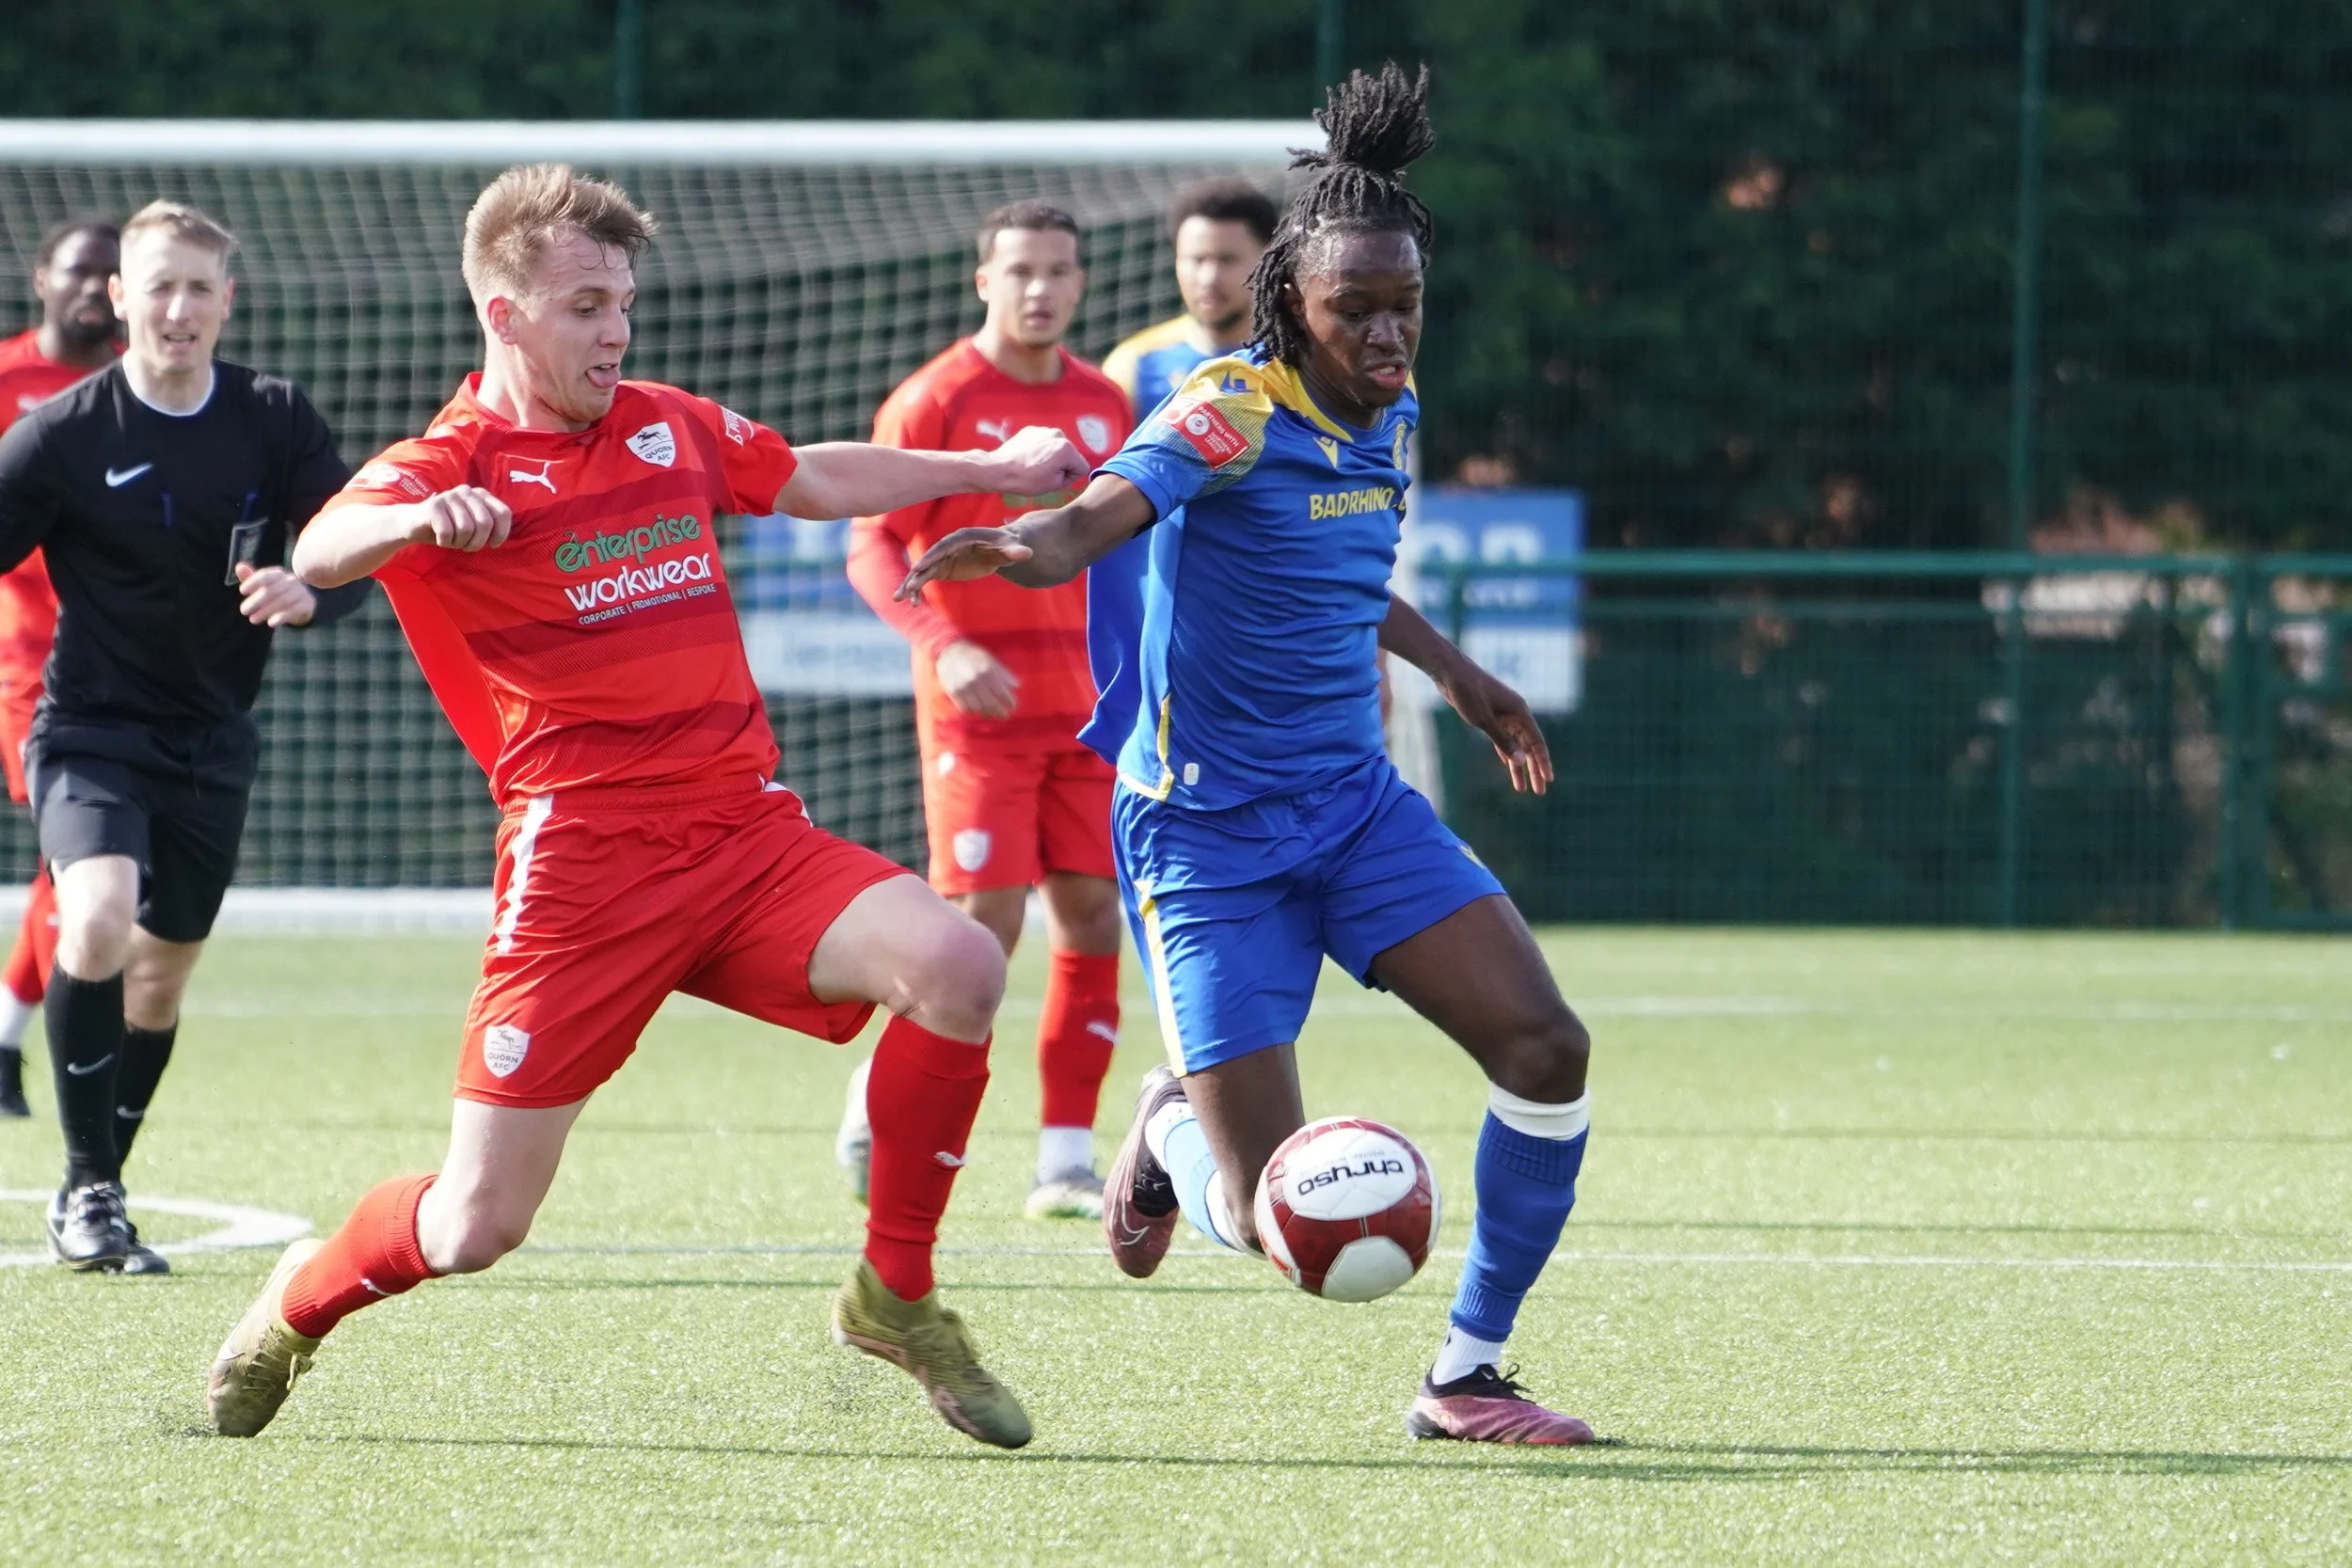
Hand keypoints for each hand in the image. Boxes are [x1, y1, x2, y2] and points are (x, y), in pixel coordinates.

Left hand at [236, 563, 317, 627]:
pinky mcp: (307, 604)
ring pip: (282, 601)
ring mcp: (300, 592)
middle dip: (256, 601)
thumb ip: (250, 577)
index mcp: (278, 574)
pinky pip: (294, 610)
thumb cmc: (277, 593)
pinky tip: (270, 623)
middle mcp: (291, 581)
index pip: (265, 575)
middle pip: (272, 590)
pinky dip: (281, 617)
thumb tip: (239, 567)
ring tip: (253, 620)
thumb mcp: (263, 585)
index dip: (252, 582)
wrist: (302, 604)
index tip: (241, 591)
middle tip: (243, 611)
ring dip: (265, 611)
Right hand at [410, 486, 511, 552]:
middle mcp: (467, 491)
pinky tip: (439, 538)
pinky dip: (444, 542)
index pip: (503, 512)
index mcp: (480, 495)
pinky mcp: (434, 506)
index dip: (501, 533)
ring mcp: (449, 496)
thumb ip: (489, 525)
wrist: (412, 524)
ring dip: (459, 543)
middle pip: (485, 523)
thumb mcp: (473, 526)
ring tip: (451, 540)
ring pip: (466, 529)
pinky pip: (447, 532)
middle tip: (467, 547)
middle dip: (477, 542)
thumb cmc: (448, 528)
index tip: (492, 544)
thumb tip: (502, 536)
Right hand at [899, 527, 1034, 604]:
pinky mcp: (942, 568)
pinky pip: (926, 579)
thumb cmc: (1008, 545)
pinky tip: (912, 604)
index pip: (945, 546)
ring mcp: (943, 557)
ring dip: (911, 583)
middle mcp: (948, 545)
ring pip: (923, 570)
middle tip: (905, 586)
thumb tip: (1027, 553)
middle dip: (916, 572)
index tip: (919, 567)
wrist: (1002, 549)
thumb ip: (1016, 551)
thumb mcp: (1012, 548)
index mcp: (963, 537)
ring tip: (899, 598)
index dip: (932, 556)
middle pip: (929, 558)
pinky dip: (918, 590)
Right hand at [934, 639, 1020, 718]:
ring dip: (987, 714)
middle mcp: (975, 680)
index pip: (1001, 692)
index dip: (1009, 701)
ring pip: (978, 708)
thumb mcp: (991, 659)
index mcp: (987, 671)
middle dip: (1000, 712)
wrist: (948, 651)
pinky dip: (973, 711)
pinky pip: (965, 708)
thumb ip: (1003, 673)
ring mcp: (963, 687)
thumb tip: (1017, 685)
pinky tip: (978, 710)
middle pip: (991, 703)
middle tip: (1005, 715)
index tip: (1013, 706)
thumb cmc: (973, 655)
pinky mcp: (953, 692)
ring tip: (992, 714)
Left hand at [982, 426, 1087, 496]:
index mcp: (1066, 448)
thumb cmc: (1027, 480)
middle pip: (1070, 454)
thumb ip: (1069, 476)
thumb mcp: (1053, 485)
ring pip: (1057, 446)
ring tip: (1035, 465)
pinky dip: (1040, 448)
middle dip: (1062, 464)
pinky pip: (1044, 441)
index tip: (1056, 480)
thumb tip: (1069, 470)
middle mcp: (1058, 434)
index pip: (1081, 466)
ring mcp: (1044, 430)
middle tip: (1044, 473)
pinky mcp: (1031, 429)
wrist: (999, 469)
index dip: (1071, 477)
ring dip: (1051, 455)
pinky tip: (1028, 457)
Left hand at [1437, 657, 1553, 794]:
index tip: (1548, 780)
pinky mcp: (1491, 717)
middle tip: (1540, 792)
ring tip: (1521, 788)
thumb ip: (1503, 741)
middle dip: (1533, 770)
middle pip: (1528, 747)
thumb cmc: (1468, 693)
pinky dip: (1506, 754)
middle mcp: (1516, 714)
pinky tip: (1509, 767)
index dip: (1543, 762)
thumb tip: (1521, 761)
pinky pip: (1503, 740)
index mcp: (1520, 712)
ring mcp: (1504, 716)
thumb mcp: (1484, 721)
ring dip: (1518, 766)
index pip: (1537, 742)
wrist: (1451, 673)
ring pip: (1515, 745)